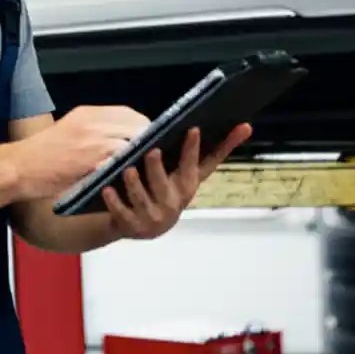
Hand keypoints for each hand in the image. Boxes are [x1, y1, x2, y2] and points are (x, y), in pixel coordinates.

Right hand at [12, 105, 151, 200]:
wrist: (20, 168)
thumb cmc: (41, 155)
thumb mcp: (68, 131)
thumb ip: (94, 131)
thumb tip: (121, 138)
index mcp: (86, 113)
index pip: (128, 113)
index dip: (141, 126)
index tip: (147, 138)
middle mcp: (92, 121)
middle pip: (136, 125)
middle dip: (147, 140)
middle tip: (150, 156)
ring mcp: (94, 138)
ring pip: (133, 141)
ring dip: (142, 155)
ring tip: (144, 168)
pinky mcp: (93, 157)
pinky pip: (122, 159)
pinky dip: (129, 167)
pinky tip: (130, 176)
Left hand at [102, 123, 252, 239]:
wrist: (141, 227)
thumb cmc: (166, 191)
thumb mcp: (185, 175)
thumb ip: (209, 153)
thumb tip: (246, 127)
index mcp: (186, 187)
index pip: (193, 166)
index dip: (193, 149)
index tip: (193, 129)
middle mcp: (172, 204)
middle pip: (164, 184)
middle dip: (157, 169)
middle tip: (151, 151)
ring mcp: (152, 217)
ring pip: (142, 199)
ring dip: (135, 184)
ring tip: (128, 169)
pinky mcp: (132, 226)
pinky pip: (122, 213)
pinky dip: (115, 202)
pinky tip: (108, 188)